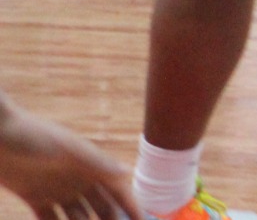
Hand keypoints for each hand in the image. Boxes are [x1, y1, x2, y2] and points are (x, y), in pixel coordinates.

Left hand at [0, 98, 140, 219]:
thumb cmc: (33, 136)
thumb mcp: (68, 149)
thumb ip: (96, 162)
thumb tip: (127, 171)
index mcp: (91, 165)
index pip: (118, 189)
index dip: (131, 206)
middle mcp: (78, 179)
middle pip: (101, 206)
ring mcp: (57, 189)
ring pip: (78, 216)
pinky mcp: (35, 197)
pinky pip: (49, 219)